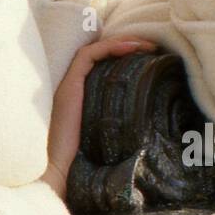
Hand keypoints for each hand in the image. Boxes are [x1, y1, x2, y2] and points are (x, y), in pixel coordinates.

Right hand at [41, 36, 157, 199]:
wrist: (60, 171)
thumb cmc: (85, 161)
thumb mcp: (109, 137)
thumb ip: (121, 126)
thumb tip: (154, 132)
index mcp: (82, 97)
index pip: (102, 65)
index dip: (124, 56)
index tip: (150, 57)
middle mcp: (73, 87)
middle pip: (99, 55)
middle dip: (126, 45)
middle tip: (152, 47)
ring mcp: (69, 85)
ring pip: (93, 51)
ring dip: (120, 43)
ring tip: (146, 45)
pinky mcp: (69, 85)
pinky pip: (88, 56)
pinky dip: (109, 48)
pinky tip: (130, 49)